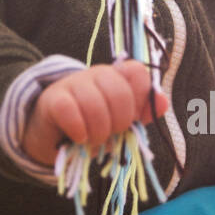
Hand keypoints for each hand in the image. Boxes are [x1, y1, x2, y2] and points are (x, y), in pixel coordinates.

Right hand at [21, 59, 167, 166]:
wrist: (52, 134)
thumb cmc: (91, 125)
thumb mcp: (119, 121)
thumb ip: (141, 113)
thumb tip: (163, 102)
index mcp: (116, 77)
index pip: (138, 73)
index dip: (139, 100)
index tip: (130, 120)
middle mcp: (96, 74)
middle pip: (119, 93)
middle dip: (119, 122)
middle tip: (110, 135)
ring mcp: (73, 84)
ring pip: (94, 104)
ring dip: (97, 132)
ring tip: (92, 140)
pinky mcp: (52, 99)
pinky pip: (70, 112)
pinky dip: (78, 131)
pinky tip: (78, 137)